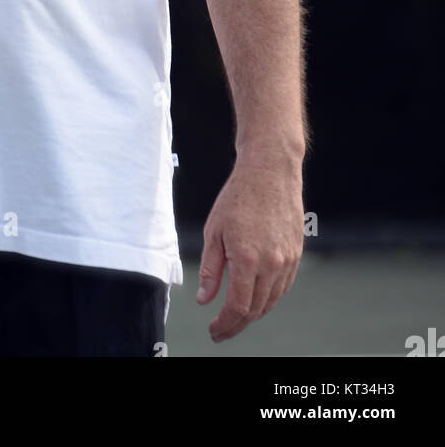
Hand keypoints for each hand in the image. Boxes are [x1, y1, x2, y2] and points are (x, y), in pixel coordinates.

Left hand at [196, 156, 303, 342]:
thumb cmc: (238, 196)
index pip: (238, 307)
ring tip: (235, 315)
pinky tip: (255, 296)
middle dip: (237, 324)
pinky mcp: (296, 254)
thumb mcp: (214, 230)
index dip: (225, 324)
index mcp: (248, 258)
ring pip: (271, 301)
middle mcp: (272, 263)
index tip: (214, 330)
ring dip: (253, 313)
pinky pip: (283, 287)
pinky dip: (268, 298)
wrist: (270, 171)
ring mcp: (287, 260)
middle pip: (256, 309)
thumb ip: (211, 269)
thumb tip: (205, 300)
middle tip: (221, 328)